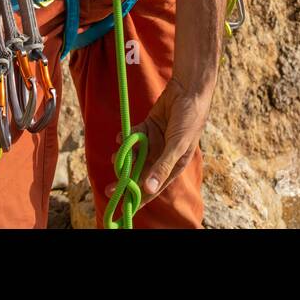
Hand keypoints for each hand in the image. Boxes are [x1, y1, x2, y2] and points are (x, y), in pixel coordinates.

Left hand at [106, 75, 210, 205]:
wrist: (189, 90)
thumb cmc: (189, 119)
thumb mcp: (177, 145)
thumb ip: (162, 166)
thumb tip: (149, 189)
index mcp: (174, 164)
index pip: (155, 187)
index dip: (140, 199)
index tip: (124, 209)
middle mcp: (164, 155)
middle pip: (141, 174)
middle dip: (126, 181)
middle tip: (109, 189)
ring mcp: (156, 142)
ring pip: (135, 156)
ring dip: (125, 157)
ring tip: (118, 156)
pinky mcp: (149, 127)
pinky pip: (134, 137)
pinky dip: (127, 138)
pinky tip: (122, 137)